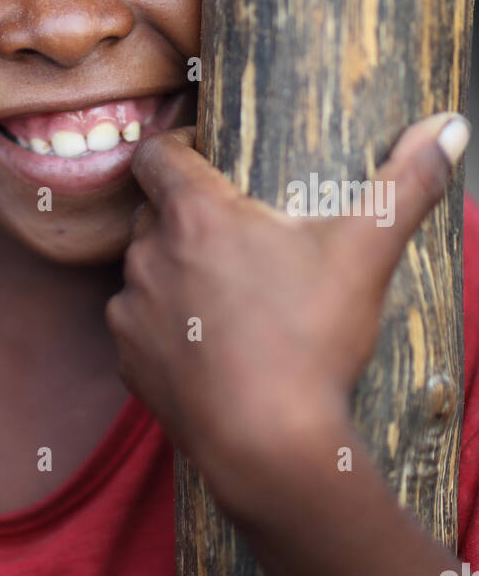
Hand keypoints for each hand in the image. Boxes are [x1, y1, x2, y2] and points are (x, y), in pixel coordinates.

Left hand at [105, 111, 469, 518]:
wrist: (269, 448)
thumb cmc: (313, 343)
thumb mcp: (366, 252)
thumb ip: (406, 184)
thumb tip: (452, 127)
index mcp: (195, 214)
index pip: (157, 153)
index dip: (177, 146)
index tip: (205, 154)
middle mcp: (149, 253)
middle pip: (152, 209)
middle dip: (182, 212)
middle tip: (233, 231)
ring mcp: (133, 309)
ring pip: (144, 267)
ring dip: (172, 269)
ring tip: (224, 290)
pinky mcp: (128, 359)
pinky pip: (137, 323)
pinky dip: (162, 324)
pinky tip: (205, 340)